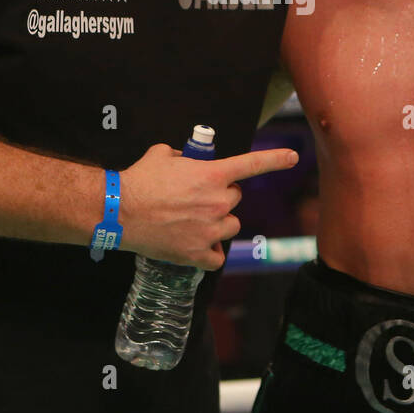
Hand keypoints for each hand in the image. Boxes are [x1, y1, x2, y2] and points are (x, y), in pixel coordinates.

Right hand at [118, 143, 297, 269]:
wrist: (119, 211)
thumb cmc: (140, 180)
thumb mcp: (163, 155)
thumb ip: (184, 157)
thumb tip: (186, 160)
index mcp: (212, 175)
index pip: (252, 164)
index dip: (275, 159)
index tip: (293, 158)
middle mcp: (217, 202)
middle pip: (234, 198)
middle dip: (220, 197)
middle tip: (195, 198)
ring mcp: (210, 230)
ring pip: (230, 225)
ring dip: (218, 223)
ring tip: (193, 221)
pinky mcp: (197, 253)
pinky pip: (217, 257)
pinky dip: (211, 253)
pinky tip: (198, 246)